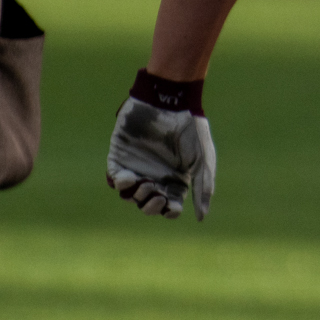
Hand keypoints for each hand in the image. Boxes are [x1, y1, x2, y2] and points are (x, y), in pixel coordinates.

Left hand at [107, 70, 216, 219]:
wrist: (170, 102)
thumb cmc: (191, 129)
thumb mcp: (202, 160)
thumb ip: (203, 188)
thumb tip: (202, 218)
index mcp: (176, 178)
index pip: (170, 206)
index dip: (170, 211)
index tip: (173, 206)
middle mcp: (156, 175)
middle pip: (148, 204)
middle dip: (152, 206)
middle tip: (157, 194)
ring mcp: (137, 166)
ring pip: (131, 195)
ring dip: (137, 196)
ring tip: (146, 184)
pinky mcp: (120, 157)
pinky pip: (115, 179)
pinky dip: (121, 183)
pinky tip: (131, 178)